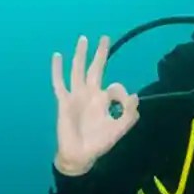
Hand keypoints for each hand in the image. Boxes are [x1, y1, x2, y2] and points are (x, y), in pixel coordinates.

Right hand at [51, 35, 138, 175]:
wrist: (79, 155)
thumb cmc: (98, 143)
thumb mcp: (118, 130)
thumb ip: (129, 114)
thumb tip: (136, 96)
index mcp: (103, 100)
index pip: (114, 86)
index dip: (122, 92)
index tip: (126, 103)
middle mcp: (90, 94)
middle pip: (95, 69)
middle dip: (100, 54)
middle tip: (104, 37)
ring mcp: (76, 96)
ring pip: (77, 70)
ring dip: (80, 55)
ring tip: (83, 39)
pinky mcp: (64, 101)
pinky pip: (59, 82)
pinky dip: (57, 69)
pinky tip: (57, 56)